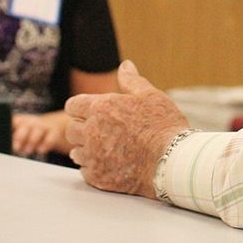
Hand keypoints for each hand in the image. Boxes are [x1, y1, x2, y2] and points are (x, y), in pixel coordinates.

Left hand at [11, 112, 67, 157]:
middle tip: (16, 148)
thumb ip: (12, 139)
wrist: (52, 128)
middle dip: (20, 136)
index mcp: (20, 120)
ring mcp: (43, 125)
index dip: (9, 130)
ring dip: (32, 141)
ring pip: (38, 131)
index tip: (6, 139)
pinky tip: (41, 151)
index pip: (12, 122)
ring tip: (28, 151)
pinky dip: (46, 144)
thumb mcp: (21, 134)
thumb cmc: (30, 134)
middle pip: (26, 126)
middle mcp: (32, 121)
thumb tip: (3, 148)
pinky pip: (51, 136)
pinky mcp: (54, 131)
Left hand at [64, 60, 189, 198]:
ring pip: (76, 152)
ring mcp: (93, 156)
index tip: (91, 112)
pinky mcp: (98, 177)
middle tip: (101, 131)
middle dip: (82, 129)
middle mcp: (91, 131)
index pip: (73, 105)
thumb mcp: (150, 96)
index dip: (80, 107)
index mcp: (101, 108)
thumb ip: (132, 80)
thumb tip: (125, 65)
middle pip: (71, 129)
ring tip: (106, 149)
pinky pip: (85, 171)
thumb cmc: (163, 126)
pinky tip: (109, 164)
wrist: (172, 161)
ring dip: (86, 149)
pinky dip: (93, 168)